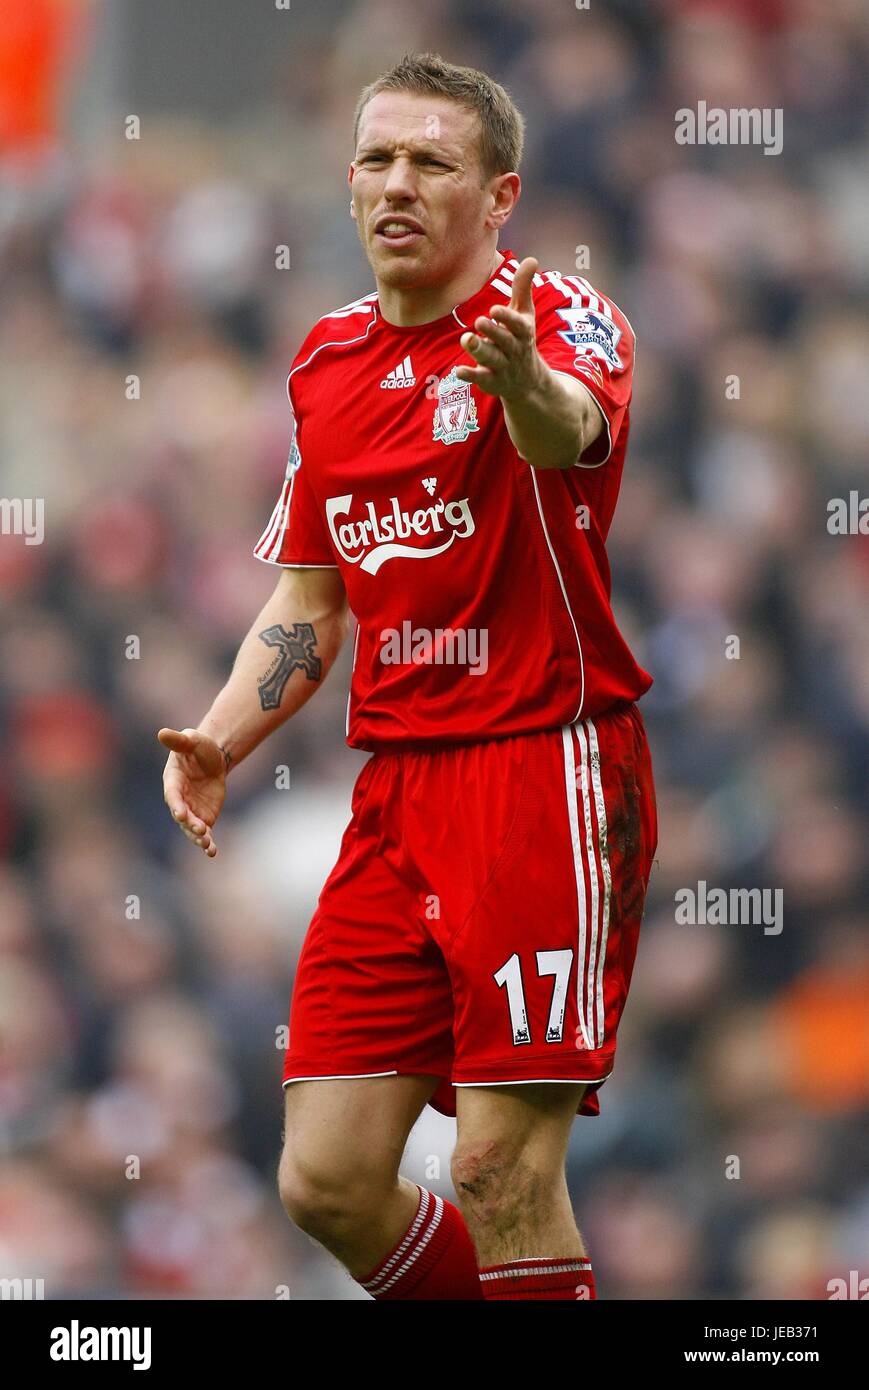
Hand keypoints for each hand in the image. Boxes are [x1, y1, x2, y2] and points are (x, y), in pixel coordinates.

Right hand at [157, 727, 226, 857]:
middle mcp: (179, 800)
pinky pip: (204, 833)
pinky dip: (207, 844)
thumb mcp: (192, 740)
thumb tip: (162, 733)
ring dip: (198, 837)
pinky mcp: (203, 819)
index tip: (181, 814)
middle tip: (199, 830)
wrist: (214, 759)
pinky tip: (212, 852)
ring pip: (191, 828)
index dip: (176, 805)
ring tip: (207, 844)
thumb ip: (179, 740)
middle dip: (189, 824)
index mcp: (173, 781)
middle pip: (182, 815)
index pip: (172, 795)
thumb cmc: (199, 747)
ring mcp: (191, 811)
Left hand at [455, 256, 545, 400]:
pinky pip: (481, 378)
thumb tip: (532, 259)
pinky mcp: (491, 381)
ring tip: (466, 339)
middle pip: (504, 341)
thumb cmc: (522, 339)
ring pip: (492, 359)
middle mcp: (514, 350)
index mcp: (523, 332)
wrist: (528, 382)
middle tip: (478, 321)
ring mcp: (503, 367)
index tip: (494, 309)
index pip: (517, 324)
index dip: (507, 317)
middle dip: (493, 332)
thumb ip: (523, 288)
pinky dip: (470, 375)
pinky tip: (458, 370)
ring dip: (480, 350)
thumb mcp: (525, 314)